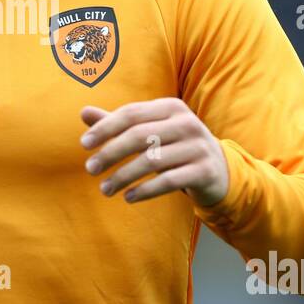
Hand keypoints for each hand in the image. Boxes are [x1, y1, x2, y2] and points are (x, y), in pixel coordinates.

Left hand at [79, 98, 228, 206]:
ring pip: (152, 161)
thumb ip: (119, 124)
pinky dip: (145, 190)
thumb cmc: (174, 147)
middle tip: (90, 169)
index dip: (105, 128)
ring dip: (123, 176)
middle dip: (110, 153)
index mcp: (171, 107)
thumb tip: (83, 112)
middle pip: (139, 136)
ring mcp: (198, 147)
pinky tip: (128, 197)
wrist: (219, 170)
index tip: (84, 145)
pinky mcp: (205, 172)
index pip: (131, 114)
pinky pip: (168, 181)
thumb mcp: (150, 132)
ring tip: (105, 189)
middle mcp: (187, 123)